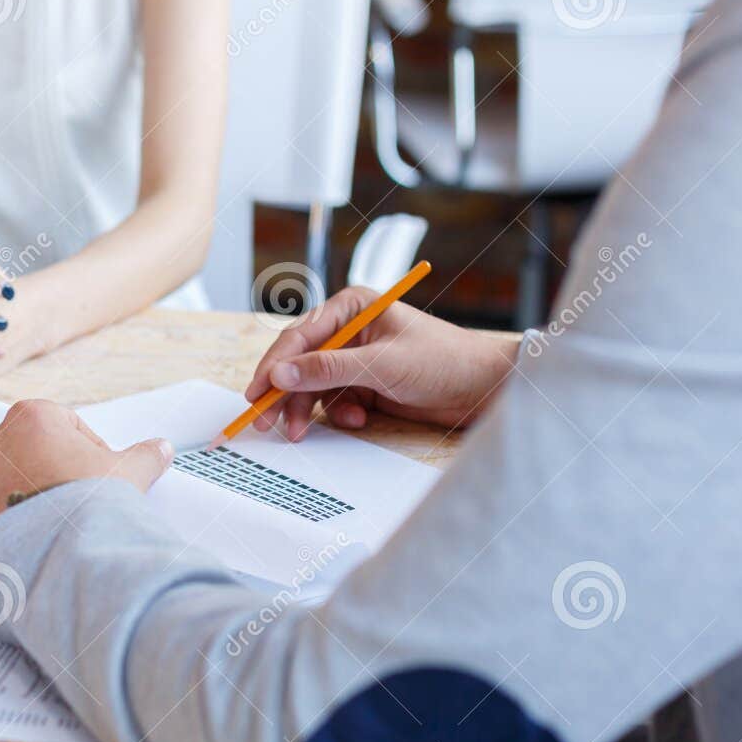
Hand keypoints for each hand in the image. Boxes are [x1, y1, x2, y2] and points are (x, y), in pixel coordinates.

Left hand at [0, 400, 173, 538]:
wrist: (56, 550)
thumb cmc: (87, 501)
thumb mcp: (127, 472)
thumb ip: (144, 455)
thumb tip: (161, 448)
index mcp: (32, 416)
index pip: (65, 425)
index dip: (87, 450)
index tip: (97, 473)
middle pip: (31, 450)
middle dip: (52, 469)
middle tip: (77, 498)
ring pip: (7, 479)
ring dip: (27, 493)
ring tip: (55, 520)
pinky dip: (8, 518)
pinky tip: (34, 534)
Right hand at [245, 286, 517, 439]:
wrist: (484, 389)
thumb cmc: (443, 362)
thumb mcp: (382, 364)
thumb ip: (328, 369)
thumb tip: (279, 374)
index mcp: (352, 307)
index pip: (299, 336)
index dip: (273, 366)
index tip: (256, 393)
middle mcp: (349, 330)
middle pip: (299, 362)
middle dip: (283, 393)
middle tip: (264, 422)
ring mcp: (356, 358)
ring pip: (312, 386)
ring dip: (307, 409)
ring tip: (300, 433)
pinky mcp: (366, 384)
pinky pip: (334, 401)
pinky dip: (339, 414)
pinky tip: (358, 419)